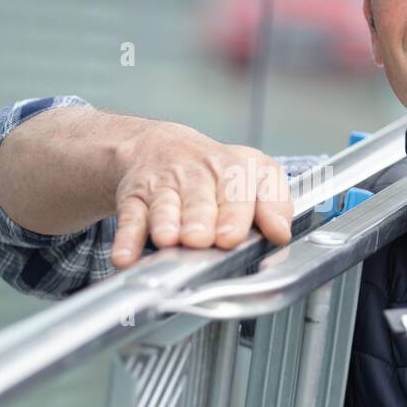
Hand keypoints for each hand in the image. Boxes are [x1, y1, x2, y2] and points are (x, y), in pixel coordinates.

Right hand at [111, 122, 293, 267]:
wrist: (161, 148)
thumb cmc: (216, 172)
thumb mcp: (255, 175)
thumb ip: (274, 204)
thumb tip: (280, 233)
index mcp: (231, 167)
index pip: (236, 188)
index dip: (234, 213)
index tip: (231, 236)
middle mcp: (195, 173)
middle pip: (197, 196)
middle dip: (199, 218)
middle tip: (200, 239)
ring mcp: (162, 185)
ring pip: (163, 204)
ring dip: (165, 222)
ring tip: (168, 240)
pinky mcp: (134, 198)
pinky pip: (129, 219)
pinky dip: (126, 239)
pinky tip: (126, 258)